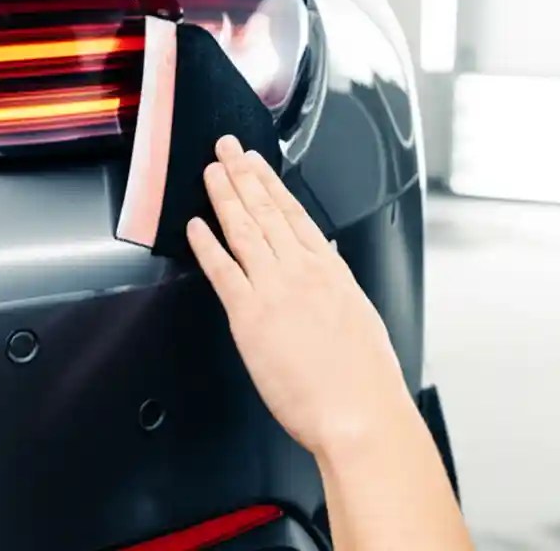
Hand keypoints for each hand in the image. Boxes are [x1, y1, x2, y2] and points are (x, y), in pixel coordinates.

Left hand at [185, 135, 413, 456]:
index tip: (256, 163)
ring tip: (209, 172)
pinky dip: (207, 245)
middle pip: (265, 211)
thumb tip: (325, 273)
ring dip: (224, 196)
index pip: (294, 214)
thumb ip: (335, 289)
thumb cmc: (364, 378)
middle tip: (225, 148)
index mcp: (330, 270)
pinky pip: (223, 270)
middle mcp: (302, 271)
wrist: (359, 411)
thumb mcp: (359, 316)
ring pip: (244, 230)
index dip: (270, 183)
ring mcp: (275, 290)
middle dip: (243, 175)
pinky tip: (195, 226)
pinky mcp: (251, 316)